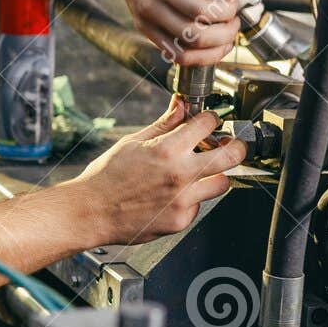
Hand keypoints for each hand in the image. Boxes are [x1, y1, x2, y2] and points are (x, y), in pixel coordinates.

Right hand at [61, 97, 246, 245]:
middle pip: (231, 156)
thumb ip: (163, 125)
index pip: (207, 124)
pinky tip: (172, 195)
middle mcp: (179, 174)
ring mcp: (183, 200)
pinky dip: (191, 199)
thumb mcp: (133, 142)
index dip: (210, 119)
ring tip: (199, 173)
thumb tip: (181, 106)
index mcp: (167, 149)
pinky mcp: (181, 220)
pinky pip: (199, 205)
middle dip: (236, 146)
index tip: (209, 122)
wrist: (91, 211)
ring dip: (215, 175)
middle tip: (231, 146)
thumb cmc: (106, 177)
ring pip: (222, 183)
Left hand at [98, 0, 243, 65]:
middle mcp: (151, 9)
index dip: (211, 55)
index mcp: (146, 25)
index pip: (182, 55)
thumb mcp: (144, 6)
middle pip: (197, 36)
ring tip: (232, 4)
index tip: (226, 46)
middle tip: (233, 23)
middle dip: (225, 34)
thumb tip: (202, 40)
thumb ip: (165, 24)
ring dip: (227, 11)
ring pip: (202, 11)